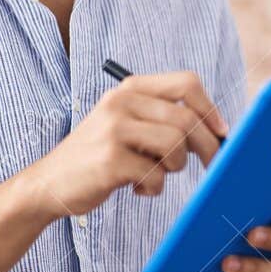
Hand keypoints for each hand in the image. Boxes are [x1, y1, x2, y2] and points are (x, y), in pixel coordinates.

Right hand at [24, 71, 227, 217]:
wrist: (50, 182)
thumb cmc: (97, 156)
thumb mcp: (125, 124)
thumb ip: (161, 119)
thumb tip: (216, 131)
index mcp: (127, 90)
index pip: (186, 83)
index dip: (211, 108)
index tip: (221, 132)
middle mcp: (120, 103)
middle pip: (186, 119)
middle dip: (207, 148)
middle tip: (211, 166)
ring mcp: (113, 131)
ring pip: (175, 147)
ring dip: (174, 168)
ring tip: (154, 174)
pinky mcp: (110, 161)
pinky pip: (156, 175)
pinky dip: (153, 188)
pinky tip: (135, 188)